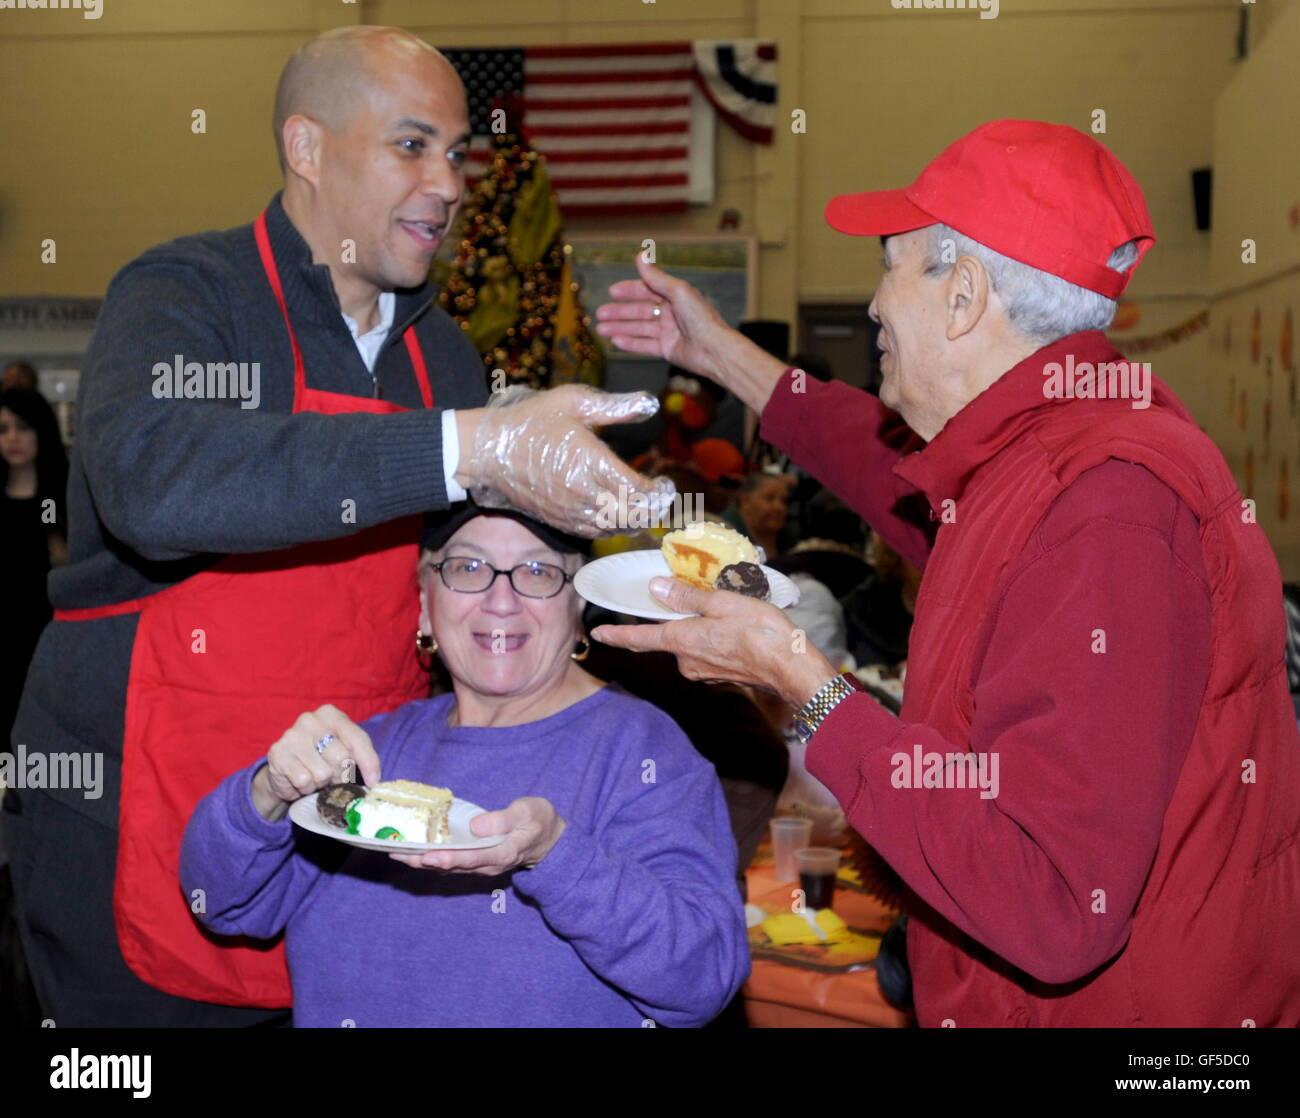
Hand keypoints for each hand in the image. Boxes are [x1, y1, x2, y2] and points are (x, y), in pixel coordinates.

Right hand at [251, 704, 380, 821]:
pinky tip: (298, 780)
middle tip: (331, 777)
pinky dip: (304, 788)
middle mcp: (310, 720)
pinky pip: (304, 781)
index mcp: (331, 715)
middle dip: (340, 776)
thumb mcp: (343, 751)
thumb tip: (374, 781)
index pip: (358, 739)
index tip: (373, 782)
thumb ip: (360, 758)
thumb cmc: (319, 759)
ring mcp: (292, 735)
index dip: (369, 763)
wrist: (283, 769)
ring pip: (322, 773)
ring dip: (320, 783)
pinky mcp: (278, 754)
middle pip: (341, 758)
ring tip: (312, 776)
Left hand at [389, 796, 565, 874]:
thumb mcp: (527, 813)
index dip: (449, 858)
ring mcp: (481, 865)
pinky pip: (451, 861)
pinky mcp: (476, 860)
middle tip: (398, 854)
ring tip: (397, 853)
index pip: (471, 858)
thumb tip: (476, 826)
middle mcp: (488, 864)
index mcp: (502, 853)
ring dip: (422, 861)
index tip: (428, 857)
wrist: (548, 838)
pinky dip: (432, 857)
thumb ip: (502, 819)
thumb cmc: (538, 821)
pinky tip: (415, 851)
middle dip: (424, 861)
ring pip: (448, 866)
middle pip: (452, 866)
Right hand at [461, 383, 675, 537]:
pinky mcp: (560, 521)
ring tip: (646, 508)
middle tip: (663, 499)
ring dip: (636, 521)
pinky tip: (620, 516)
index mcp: (591, 462)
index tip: (665, 484)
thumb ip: (615, 407)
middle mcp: (583, 492)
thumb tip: (649, 404)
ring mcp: (571, 511)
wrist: (489, 451)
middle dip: (653, 509)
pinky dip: (614, 528)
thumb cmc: (531, 422)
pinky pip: (595, 533)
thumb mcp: (573, 403)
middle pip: (632, 515)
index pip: (637, 489)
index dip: (658, 492)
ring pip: (615, 528)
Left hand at [591, 577, 837, 707]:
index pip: (639, 639)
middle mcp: (687, 661)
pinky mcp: (721, 674)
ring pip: (690, 642)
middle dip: (677, 618)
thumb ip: (688, 597)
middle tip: (697, 599)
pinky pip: (707, 650)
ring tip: (727, 610)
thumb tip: (657, 588)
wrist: (793, 669)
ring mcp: (704, 671)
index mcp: (683, 641)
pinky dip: (713, 636)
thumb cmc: (762, 634)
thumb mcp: (723, 603)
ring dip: (699, 626)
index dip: (616, 635)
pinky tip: (734, 627)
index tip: (597, 634)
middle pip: (669, 636)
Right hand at [593, 256, 787, 412]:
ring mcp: (669, 332)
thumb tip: (640, 255)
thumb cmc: (701, 318)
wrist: (714, 350)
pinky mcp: (667, 350)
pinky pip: (645, 345)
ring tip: (601, 329)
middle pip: (640, 311)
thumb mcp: (677, 292)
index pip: (647, 290)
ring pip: (639, 328)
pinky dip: (630, 343)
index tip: (612, 292)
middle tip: (600, 314)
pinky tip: (616, 341)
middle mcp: (671, 313)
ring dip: (620, 328)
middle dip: (619, 312)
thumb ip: (656, 277)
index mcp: (675, 296)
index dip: (629, 291)